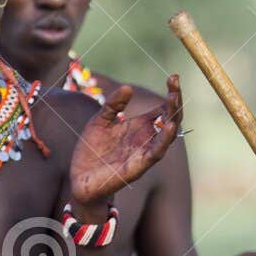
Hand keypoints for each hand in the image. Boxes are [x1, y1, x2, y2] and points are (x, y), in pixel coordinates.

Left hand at [69, 76, 181, 204]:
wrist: (80, 179)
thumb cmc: (91, 150)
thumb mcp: (99, 121)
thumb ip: (113, 105)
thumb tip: (128, 87)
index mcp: (141, 126)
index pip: (164, 107)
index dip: (172, 92)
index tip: (174, 76)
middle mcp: (147, 138)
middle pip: (171, 117)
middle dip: (175, 100)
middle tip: (174, 82)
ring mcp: (145, 151)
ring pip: (169, 134)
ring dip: (173, 116)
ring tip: (173, 99)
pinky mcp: (139, 166)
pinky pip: (157, 152)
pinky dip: (165, 139)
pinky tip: (169, 126)